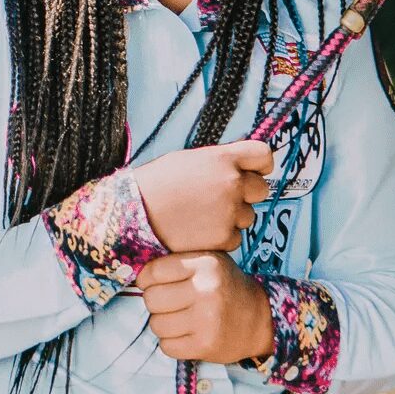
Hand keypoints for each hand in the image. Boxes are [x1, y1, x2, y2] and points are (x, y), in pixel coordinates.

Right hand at [133, 141, 273, 253]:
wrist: (132, 216)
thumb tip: (238, 166)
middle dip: (246, 195)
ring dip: (231, 218)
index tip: (254, 172)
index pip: (263, 155)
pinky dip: (220, 237)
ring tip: (201, 216)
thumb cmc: (155, 185)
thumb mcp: (187, 160)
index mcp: (222, 159)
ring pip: (247, 217)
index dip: (260, 165)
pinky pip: (234, 238)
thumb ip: (218, 162)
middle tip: (221, 199)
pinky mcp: (223, 238)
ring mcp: (229, 212)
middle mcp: (231, 183)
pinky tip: (197, 231)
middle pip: (260, 189)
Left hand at [137, 251, 274, 364]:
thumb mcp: (208, 262)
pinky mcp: (206, 345)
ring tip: (180, 320)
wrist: (261, 319)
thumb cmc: (225, 287)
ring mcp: (207, 320)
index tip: (153, 284)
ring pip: (156, 324)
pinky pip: (167, 346)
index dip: (146, 280)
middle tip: (169, 304)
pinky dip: (171, 343)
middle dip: (155, 303)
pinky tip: (186, 335)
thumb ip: (177, 263)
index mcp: (205, 264)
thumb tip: (136, 274)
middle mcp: (206, 290)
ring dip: (163, 324)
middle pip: (152, 299)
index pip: (154, 272)